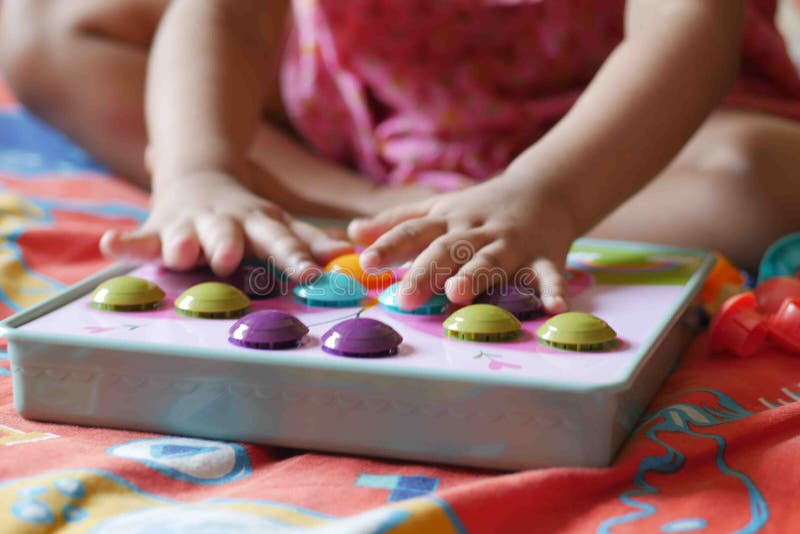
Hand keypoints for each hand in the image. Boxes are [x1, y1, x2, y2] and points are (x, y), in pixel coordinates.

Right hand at [100, 171, 351, 277]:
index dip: (295, 257)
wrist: (199, 178)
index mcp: (259, 223)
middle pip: (229, 234)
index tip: (311, 275)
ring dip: (181, 241)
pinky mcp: (158, 230)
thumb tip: (348, 254)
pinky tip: (110, 244)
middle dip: (229, 244)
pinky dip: (125, 243)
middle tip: (229, 259)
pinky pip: (141, 238)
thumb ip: (308, 240)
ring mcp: (190, 225)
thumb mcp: (279, 225)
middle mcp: (225, 223)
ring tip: (178, 252)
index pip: (280, 240)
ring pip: (185, 233)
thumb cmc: (247, 217)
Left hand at [348, 175, 575, 312]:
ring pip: (491, 260)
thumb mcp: (438, 209)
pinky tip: (553, 308)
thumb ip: (397, 223)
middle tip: (405, 297)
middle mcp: (477, 231)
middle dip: (426, 272)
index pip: (414, 231)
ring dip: (476, 276)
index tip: (366, 262)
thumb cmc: (480, 208)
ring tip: (459, 293)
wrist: (545, 190)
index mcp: (448, 220)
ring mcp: (511, 243)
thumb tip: (352, 233)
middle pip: (448, 250)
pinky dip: (552, 290)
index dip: (390, 246)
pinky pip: (548, 275)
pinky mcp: (545, 256)